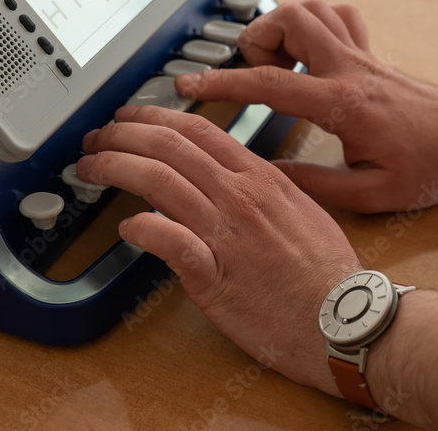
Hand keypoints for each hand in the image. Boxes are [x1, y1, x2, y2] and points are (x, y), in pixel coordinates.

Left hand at [77, 105, 361, 395]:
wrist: (346, 321)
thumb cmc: (326, 274)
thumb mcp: (299, 210)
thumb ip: (259, 189)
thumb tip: (226, 178)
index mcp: (259, 178)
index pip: (196, 130)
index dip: (153, 117)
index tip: (128, 116)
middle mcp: (239, 197)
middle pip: (168, 147)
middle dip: (121, 134)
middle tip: (96, 136)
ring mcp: (226, 235)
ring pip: (158, 182)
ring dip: (114, 167)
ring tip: (90, 166)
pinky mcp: (214, 277)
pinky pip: (169, 242)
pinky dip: (141, 228)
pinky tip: (124, 225)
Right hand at [175, 0, 437, 213]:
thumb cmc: (427, 165)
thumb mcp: (368, 193)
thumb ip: (312, 186)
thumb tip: (267, 176)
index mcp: (341, 105)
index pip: (270, 85)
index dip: (223, 82)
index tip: (191, 83)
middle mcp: (348, 68)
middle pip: (289, 19)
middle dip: (257, 38)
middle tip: (254, 70)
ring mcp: (358, 54)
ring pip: (309, 7)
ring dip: (281, 26)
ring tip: (277, 63)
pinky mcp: (367, 51)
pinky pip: (335, 14)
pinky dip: (311, 23)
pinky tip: (307, 53)